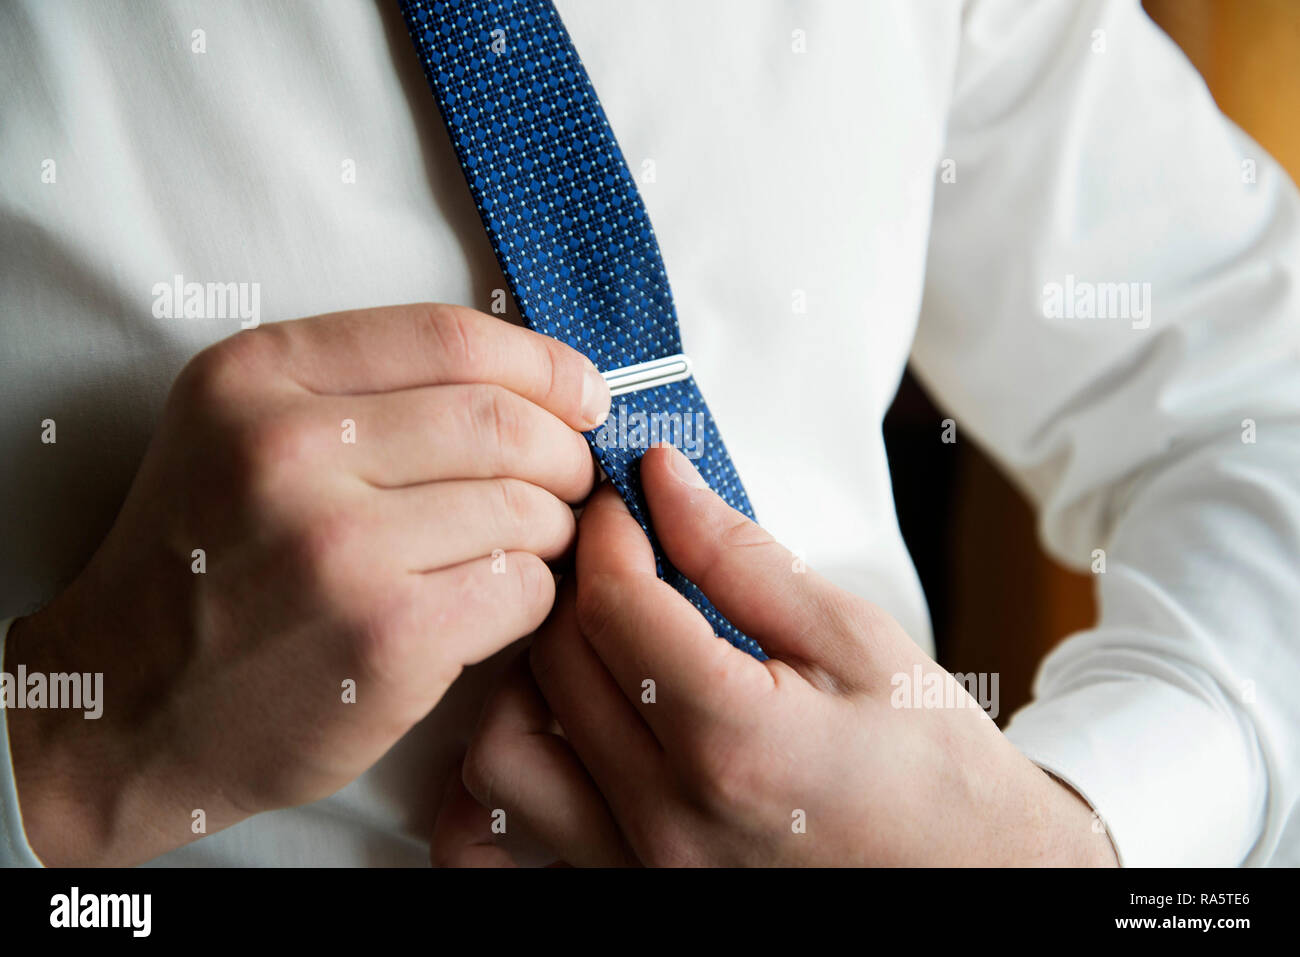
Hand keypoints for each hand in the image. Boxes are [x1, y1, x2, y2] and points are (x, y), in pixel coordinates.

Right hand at [5, 303, 609, 865]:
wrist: (130, 705)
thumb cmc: (207, 561)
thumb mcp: (241, 430)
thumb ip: (363, 386)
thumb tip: (542, 383)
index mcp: (256, 377)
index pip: (451, 335)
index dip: (542, 363)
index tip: (582, 392)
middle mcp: (291, 450)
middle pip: (502, 422)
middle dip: (562, 452)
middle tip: (568, 480)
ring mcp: (339, 547)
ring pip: (525, 507)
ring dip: (552, 527)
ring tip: (528, 544)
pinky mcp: (384, 637)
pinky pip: (522, 588)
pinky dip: (533, 593)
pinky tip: (496, 603)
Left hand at [435, 445, 1117, 866]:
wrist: (971, 880)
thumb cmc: (932, 772)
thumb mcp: (855, 640)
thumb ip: (742, 557)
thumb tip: (664, 482)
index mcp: (734, 743)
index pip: (613, 605)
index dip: (607, 532)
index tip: (621, 502)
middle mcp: (668, 821)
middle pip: (553, 663)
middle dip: (573, 582)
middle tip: (615, 551)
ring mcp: (638, 871)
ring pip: (505, 750)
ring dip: (531, 673)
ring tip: (592, 639)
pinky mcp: (626, 893)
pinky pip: (517, 831)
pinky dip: (520, 763)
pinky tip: (570, 723)